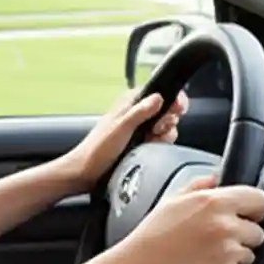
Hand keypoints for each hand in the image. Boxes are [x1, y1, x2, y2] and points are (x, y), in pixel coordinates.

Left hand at [56, 90, 188, 191]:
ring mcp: (140, 128)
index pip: (159, 91)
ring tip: (151, 140)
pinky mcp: (142, 142)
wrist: (87, 172)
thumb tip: (159, 97)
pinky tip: (151, 148)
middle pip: (167, 109)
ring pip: (166, 126)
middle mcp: (136, 112)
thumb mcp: (121, 128)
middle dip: (168, 120)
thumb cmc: (98, 150)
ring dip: (165, 134)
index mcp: (130, 102)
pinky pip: (160, 139)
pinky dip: (160, 144)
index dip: (172, 99)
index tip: (176, 109)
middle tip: (156, 130)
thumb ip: (140, 112)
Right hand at [104, 174, 263, 263]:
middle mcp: (224, 225)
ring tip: (207, 254)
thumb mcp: (170, 200)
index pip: (260, 199)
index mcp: (213, 202)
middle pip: (258, 230)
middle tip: (217, 238)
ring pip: (249, 253)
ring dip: (235, 255)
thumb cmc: (148, 237)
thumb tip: (216, 178)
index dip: (253, 208)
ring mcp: (227, 251)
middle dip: (242, 235)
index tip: (245, 214)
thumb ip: (198, 184)